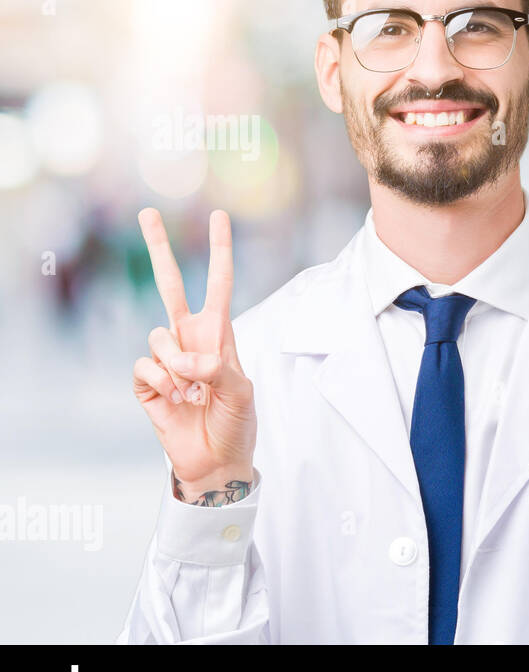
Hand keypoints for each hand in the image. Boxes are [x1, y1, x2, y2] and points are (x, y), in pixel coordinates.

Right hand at [131, 209, 255, 501]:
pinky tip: (175, 399)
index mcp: (218, 334)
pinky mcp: (146, 381)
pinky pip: (145, 366)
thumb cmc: (237, 423)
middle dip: (159, 249)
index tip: (220, 216)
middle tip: (148, 212)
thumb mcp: (241, 392)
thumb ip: (218, 369)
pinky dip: (161, 383)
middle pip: (170, 285)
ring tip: (194, 393)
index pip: (220, 284)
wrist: (216, 460)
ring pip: (158, 335)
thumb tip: (187, 360)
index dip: (220, 251)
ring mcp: (166, 358)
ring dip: (177, 366)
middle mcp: (189, 338)